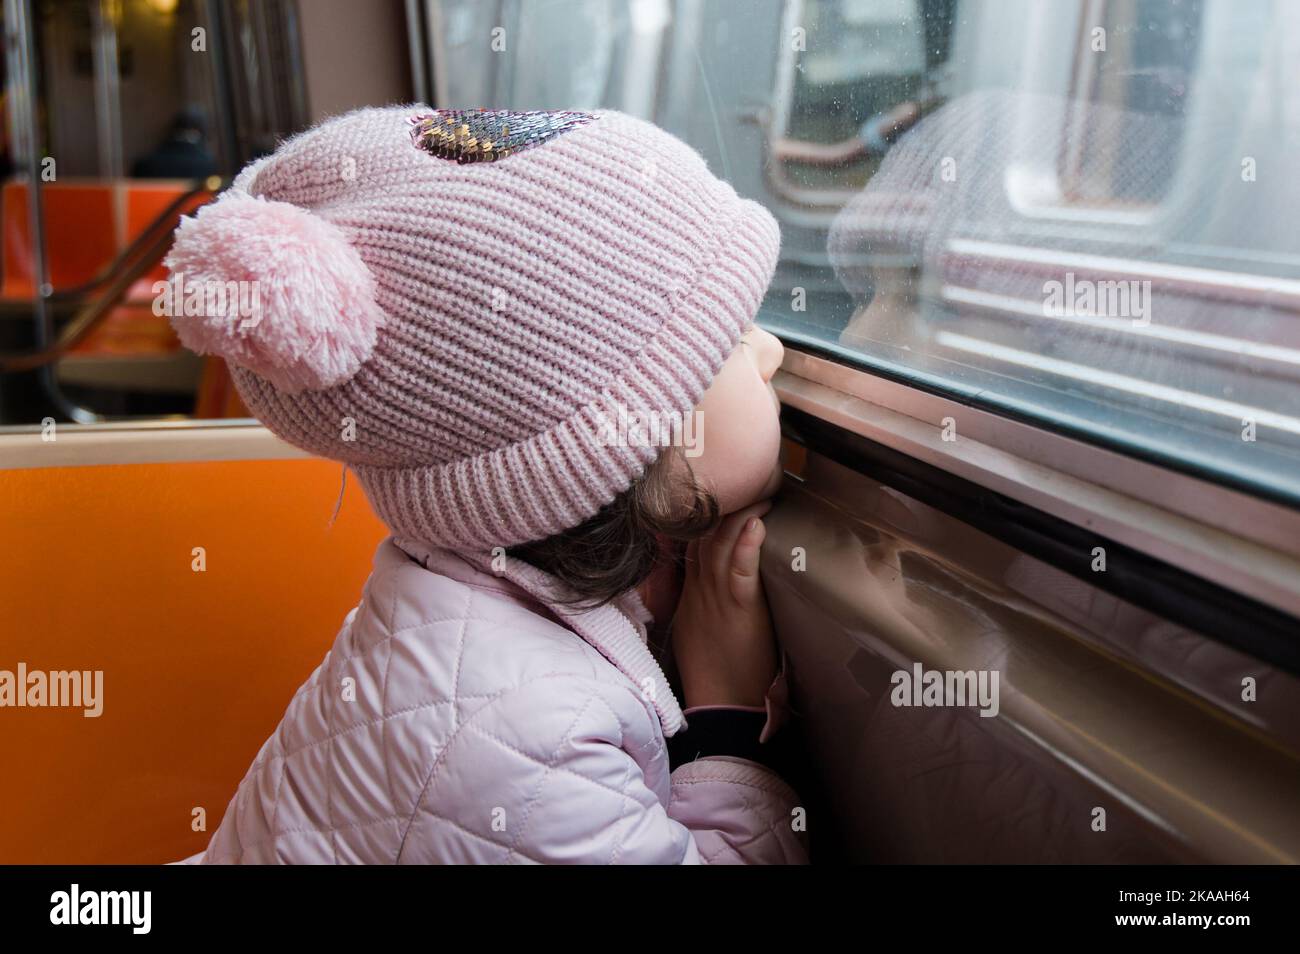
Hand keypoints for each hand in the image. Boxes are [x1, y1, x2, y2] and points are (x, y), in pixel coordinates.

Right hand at [671, 500, 778, 709]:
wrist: (721, 704)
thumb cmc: (715, 671)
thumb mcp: (694, 628)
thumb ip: (698, 599)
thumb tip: (706, 577)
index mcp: (690, 591)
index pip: (692, 540)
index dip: (706, 513)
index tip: (723, 491)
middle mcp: (700, 588)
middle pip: (703, 534)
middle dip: (724, 504)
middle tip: (747, 478)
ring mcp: (717, 597)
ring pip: (719, 545)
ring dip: (741, 514)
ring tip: (761, 491)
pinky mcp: (738, 611)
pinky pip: (739, 572)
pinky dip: (746, 546)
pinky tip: (756, 523)